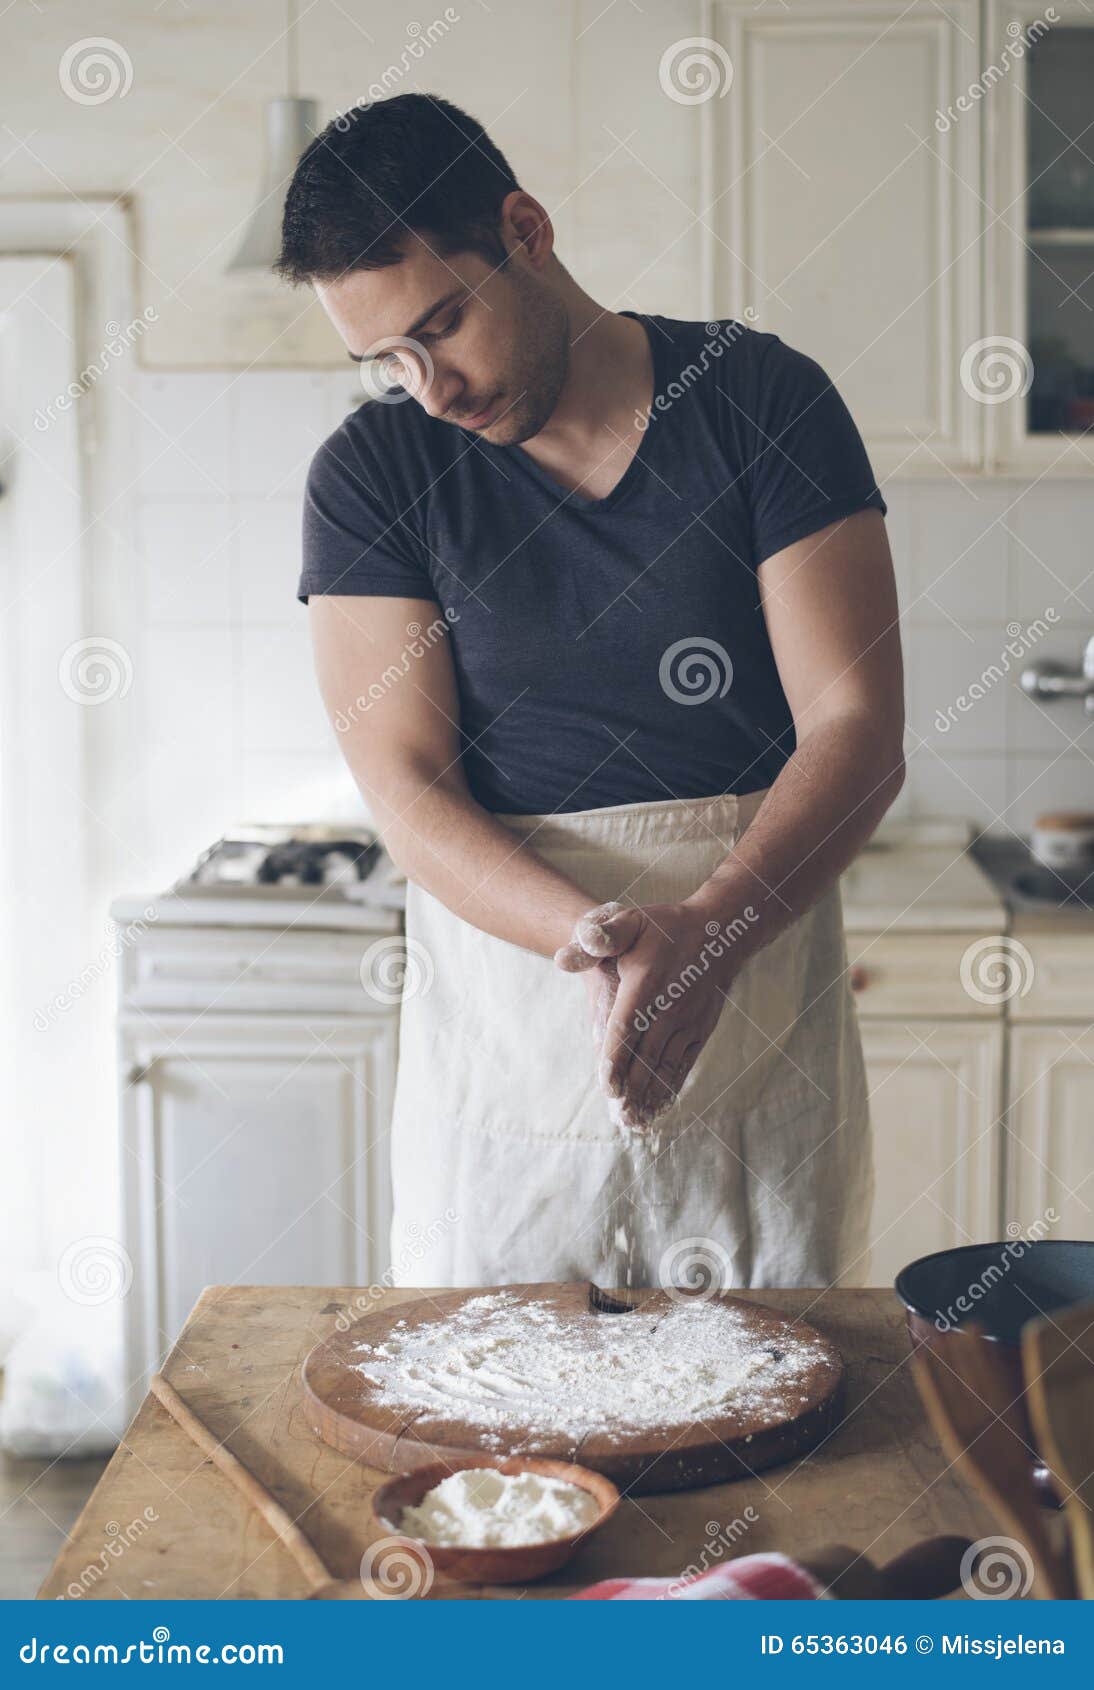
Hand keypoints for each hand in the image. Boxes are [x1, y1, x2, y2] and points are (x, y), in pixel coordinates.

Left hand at [555, 900, 740, 1129]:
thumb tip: (562, 957)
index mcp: (646, 985)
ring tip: (636, 1120)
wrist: (720, 931)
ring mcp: (688, 1021)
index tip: (608, 1087)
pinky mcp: (701, 1029)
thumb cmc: (666, 927)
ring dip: (651, 1094)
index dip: (617, 1060)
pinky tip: (660, 1104)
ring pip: (666, 1065)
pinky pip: (684, 1063)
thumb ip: (599, 939)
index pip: (627, 1028)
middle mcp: (669, 1008)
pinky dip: (672, 1085)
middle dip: (632, 1089)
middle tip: (619, 1116)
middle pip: (646, 1056)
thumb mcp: (630, 921)